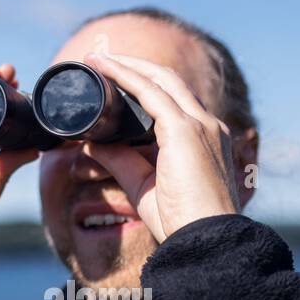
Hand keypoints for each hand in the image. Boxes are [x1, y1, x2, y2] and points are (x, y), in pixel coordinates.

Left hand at [83, 52, 238, 242]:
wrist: (206, 241)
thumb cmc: (181, 222)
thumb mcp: (143, 185)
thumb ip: (120, 161)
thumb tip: (91, 144)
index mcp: (203, 139)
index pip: (174, 99)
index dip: (144, 84)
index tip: (115, 77)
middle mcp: (207, 125)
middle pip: (169, 81)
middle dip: (135, 66)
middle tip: (102, 60)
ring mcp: (200, 125)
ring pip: (160, 79)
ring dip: (127, 65)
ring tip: (98, 58)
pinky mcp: (186, 130)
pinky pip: (150, 92)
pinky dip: (126, 76)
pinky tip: (106, 69)